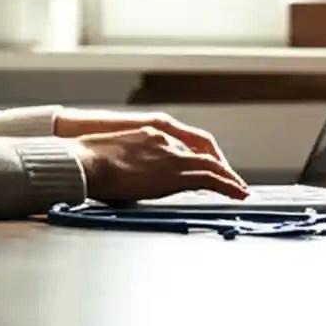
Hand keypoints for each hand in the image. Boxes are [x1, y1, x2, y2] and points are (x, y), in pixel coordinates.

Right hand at [73, 127, 249, 201]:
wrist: (84, 160)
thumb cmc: (89, 159)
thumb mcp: (115, 152)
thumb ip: (131, 160)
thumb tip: (132, 177)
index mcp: (152, 132)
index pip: (187, 143)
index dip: (201, 156)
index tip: (208, 167)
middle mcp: (166, 139)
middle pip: (203, 152)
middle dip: (219, 168)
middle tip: (231, 181)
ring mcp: (171, 155)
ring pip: (210, 165)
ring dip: (227, 178)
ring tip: (240, 190)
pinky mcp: (174, 172)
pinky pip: (208, 177)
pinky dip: (226, 185)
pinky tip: (236, 193)